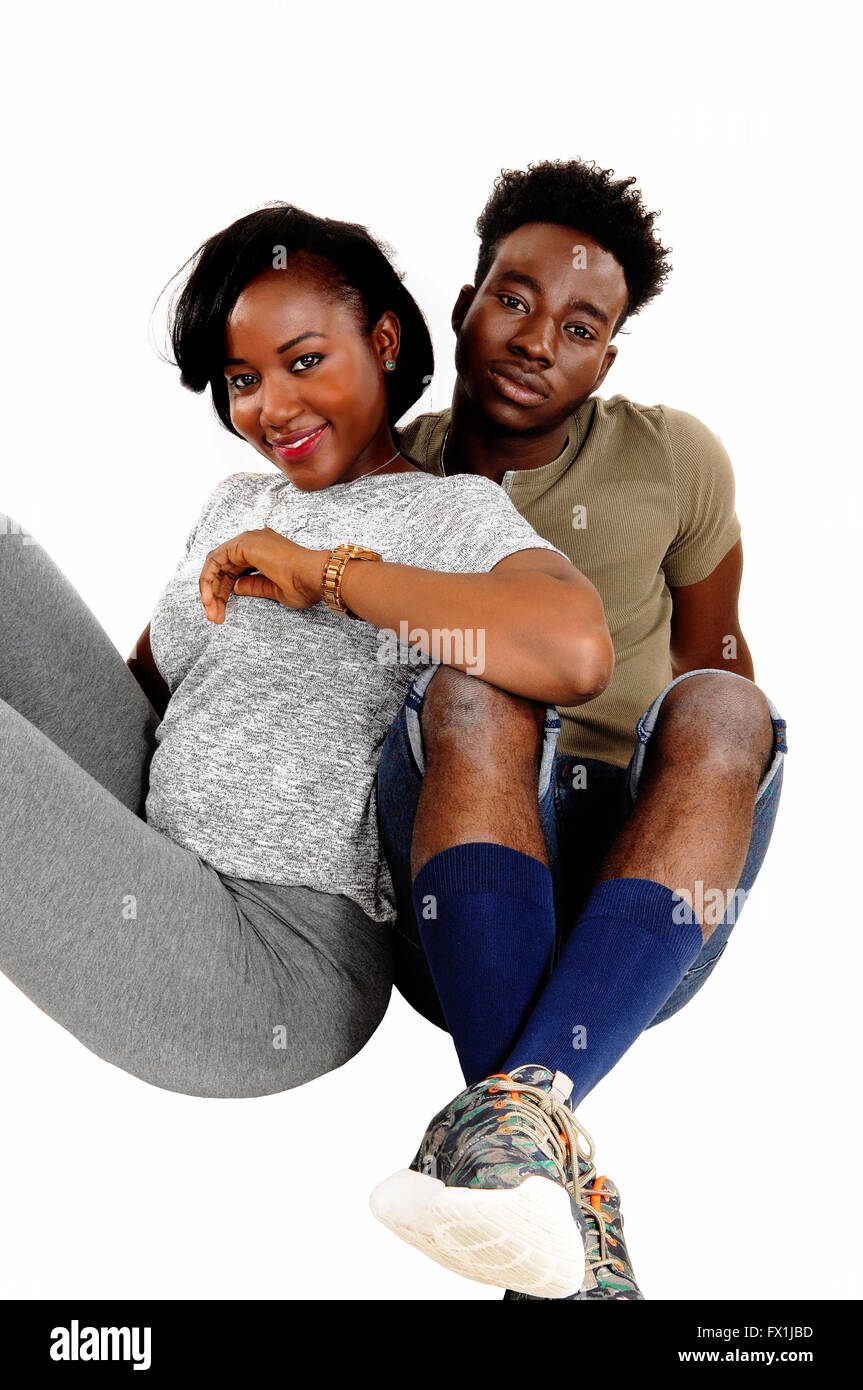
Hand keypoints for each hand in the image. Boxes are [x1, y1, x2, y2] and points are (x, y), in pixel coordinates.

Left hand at [199, 528, 328, 623]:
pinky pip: (216, 560)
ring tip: (212, 613)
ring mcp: (249, 540)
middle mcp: (254, 542)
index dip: (224, 593)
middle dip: (216, 594)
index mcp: (263, 551)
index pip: (234, 571)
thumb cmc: (304, 585)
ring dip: (210, 589)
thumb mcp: (272, 590)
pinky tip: (209, 598)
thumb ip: (252, 586)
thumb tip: (234, 588)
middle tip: (214, 617)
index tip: (221, 614)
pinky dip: (208, 578)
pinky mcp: (244, 544)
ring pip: (217, 564)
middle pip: (224, 568)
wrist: (315, 578)